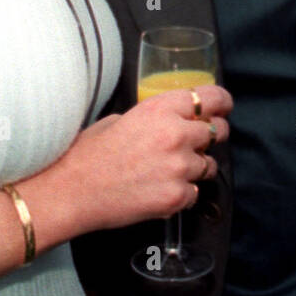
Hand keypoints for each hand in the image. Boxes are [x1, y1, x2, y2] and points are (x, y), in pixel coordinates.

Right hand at [51, 84, 232, 234]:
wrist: (72, 191)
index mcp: (162, 109)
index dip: (222, 103)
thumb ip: (153, 118)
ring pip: (210, 165)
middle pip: (218, 131)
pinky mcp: (177, 197)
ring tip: (168, 172)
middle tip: (197, 145)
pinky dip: (182, 194)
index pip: (212, 98)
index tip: (223, 108)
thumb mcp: (120, 119)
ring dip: (196, 168)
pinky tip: (159, 191)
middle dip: (211, 137)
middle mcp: (176, 134)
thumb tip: (170, 122)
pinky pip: (195, 193)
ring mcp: (179, 167)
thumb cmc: (89, 154)